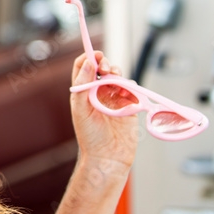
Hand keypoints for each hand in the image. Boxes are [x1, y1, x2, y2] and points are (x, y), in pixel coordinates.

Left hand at [69, 51, 137, 171]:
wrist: (108, 158)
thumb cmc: (90, 137)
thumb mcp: (81, 109)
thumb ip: (84, 84)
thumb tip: (89, 63)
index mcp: (83, 93)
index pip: (84, 67)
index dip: (89, 57)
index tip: (96, 55)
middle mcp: (98, 94)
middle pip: (103, 68)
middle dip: (106, 63)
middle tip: (108, 68)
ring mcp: (114, 99)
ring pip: (118, 76)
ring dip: (119, 74)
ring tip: (117, 81)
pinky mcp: (129, 106)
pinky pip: (132, 89)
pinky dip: (131, 87)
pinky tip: (128, 94)